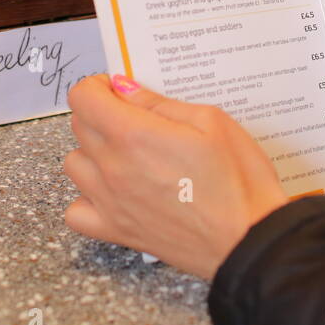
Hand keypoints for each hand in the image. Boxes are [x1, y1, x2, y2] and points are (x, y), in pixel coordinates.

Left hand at [64, 74, 287, 278]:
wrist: (249, 239)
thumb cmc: (238, 181)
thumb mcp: (210, 121)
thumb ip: (159, 103)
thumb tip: (125, 89)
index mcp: (133, 135)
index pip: (83, 97)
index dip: (97, 86)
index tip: (116, 89)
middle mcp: (113, 167)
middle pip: (80, 126)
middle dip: (101, 113)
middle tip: (133, 117)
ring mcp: (110, 203)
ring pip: (74, 164)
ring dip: (92, 153)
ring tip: (125, 154)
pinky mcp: (117, 231)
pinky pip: (76, 211)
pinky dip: (87, 199)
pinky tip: (112, 192)